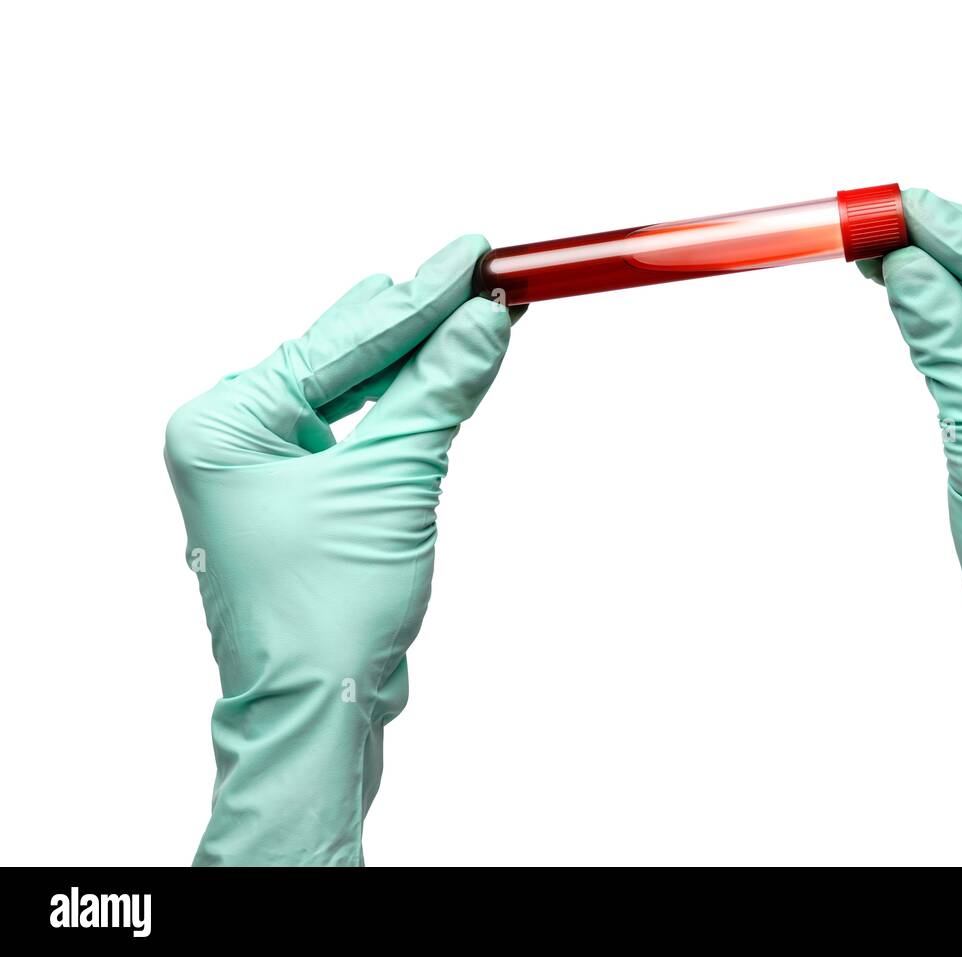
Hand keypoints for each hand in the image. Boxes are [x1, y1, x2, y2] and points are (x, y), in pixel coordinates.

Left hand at [165, 235, 509, 865]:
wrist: (319, 710)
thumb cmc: (330, 608)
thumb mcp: (393, 481)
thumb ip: (437, 392)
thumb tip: (485, 319)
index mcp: (225, 422)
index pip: (342, 342)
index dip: (417, 296)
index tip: (470, 252)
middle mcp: (234, 438)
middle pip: (342, 356)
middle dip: (416, 320)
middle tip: (478, 270)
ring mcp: (267, 471)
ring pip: (355, 394)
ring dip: (417, 361)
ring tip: (472, 309)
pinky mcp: (304, 501)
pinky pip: (362, 434)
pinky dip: (409, 408)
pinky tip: (443, 375)